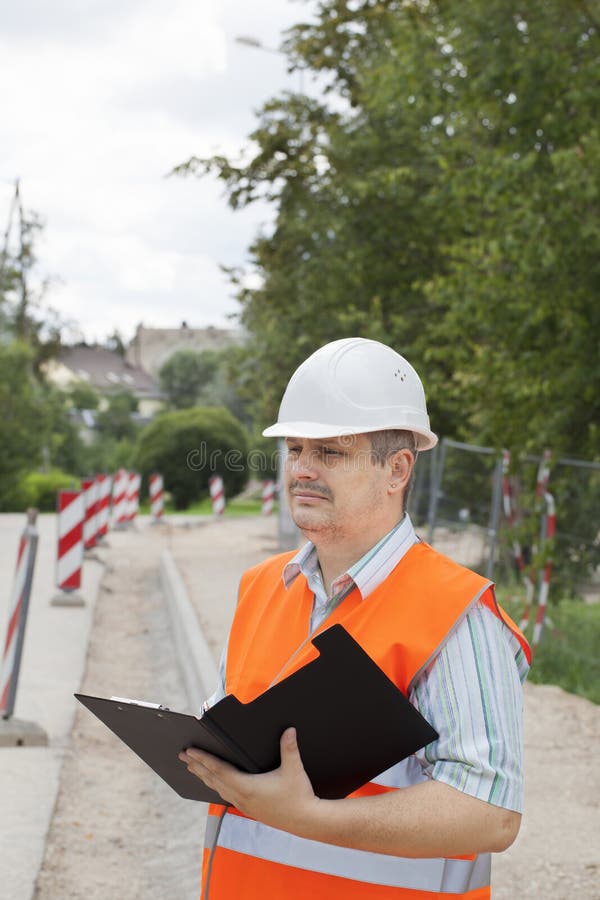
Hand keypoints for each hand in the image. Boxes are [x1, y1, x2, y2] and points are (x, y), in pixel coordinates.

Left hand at [179, 727, 319, 833]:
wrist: (306, 821)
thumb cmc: (298, 795)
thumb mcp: (294, 769)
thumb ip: (289, 748)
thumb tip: (289, 730)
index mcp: (247, 787)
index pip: (219, 770)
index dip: (203, 759)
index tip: (190, 751)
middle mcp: (241, 797)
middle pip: (213, 779)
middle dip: (197, 766)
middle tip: (182, 755)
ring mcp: (244, 805)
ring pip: (217, 788)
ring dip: (203, 776)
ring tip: (191, 767)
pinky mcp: (249, 809)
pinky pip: (225, 795)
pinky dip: (214, 785)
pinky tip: (213, 783)